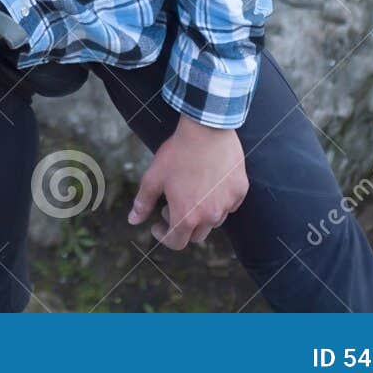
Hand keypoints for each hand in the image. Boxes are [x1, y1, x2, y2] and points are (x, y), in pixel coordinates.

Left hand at [128, 117, 247, 248]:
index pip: (177, 242)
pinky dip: (218, 202)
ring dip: (201, 215)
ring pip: (214, 221)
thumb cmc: (177, 153)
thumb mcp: (153, 177)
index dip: (164, 236)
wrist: (206, 129)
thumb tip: (132, 221)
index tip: (157, 225)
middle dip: (181, 225)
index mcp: (186, 217)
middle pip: (196, 236)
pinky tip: (209, 185)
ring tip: (190, 193)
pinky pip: (229, 206)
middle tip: (171, 205)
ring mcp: (227, 205)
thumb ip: (143, 202)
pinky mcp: (240, 192)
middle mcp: (210, 217)